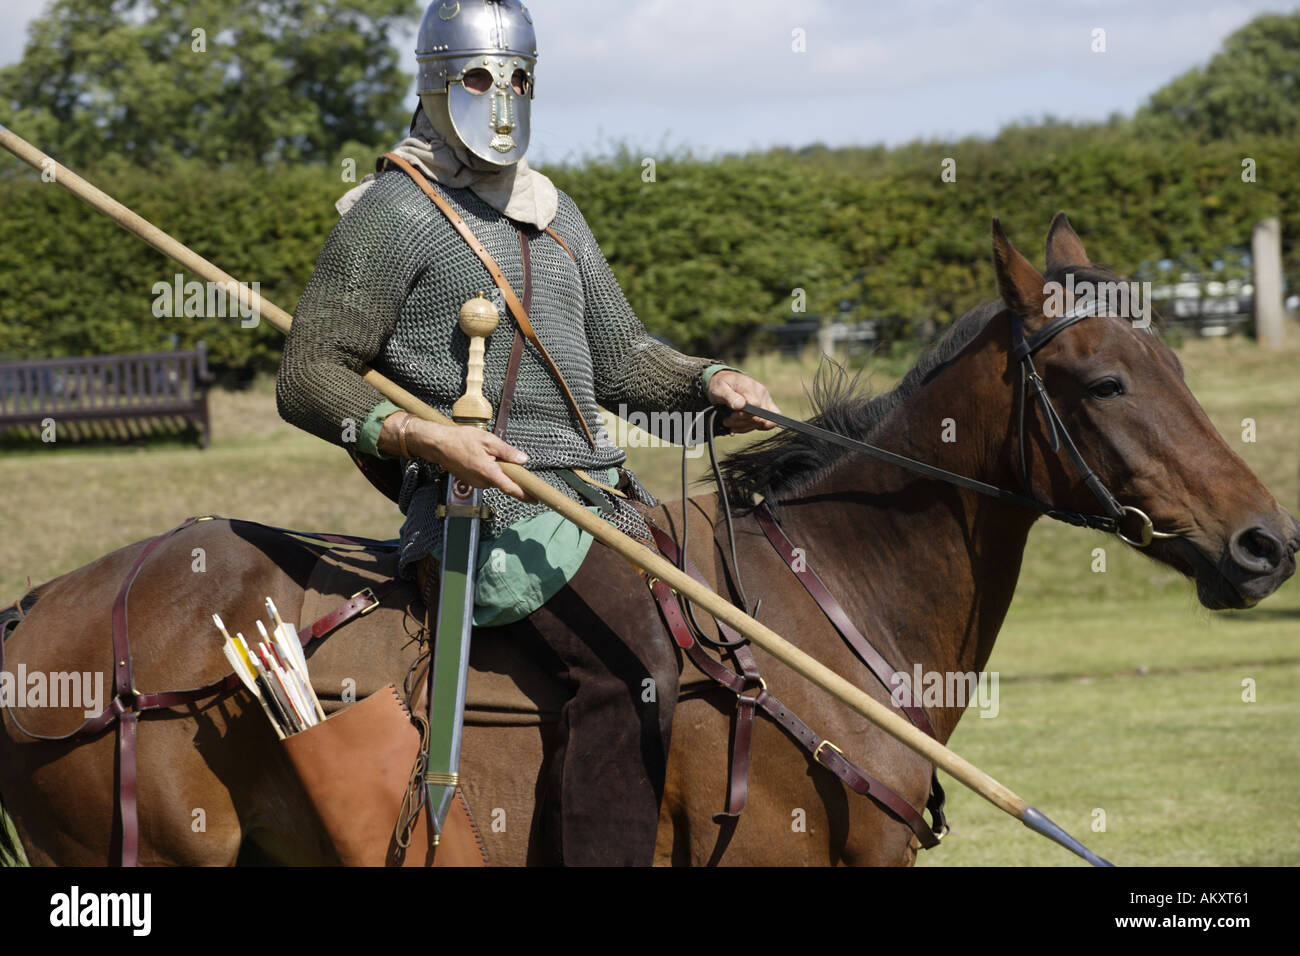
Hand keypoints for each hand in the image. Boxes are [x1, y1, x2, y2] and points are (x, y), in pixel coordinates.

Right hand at [380, 414, 535, 501]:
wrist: (438, 444)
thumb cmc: (461, 440)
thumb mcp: (488, 440)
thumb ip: (507, 452)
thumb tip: (523, 459)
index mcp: (488, 472)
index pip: (511, 488)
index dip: (525, 495)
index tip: (535, 499)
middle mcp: (481, 481)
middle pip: (504, 483)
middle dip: (510, 475)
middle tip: (510, 461)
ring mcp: (475, 483)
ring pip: (495, 480)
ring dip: (498, 471)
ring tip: (488, 454)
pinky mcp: (470, 481)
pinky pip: (486, 478)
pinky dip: (489, 471)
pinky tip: (482, 458)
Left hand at [706, 370, 780, 432]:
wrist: (724, 381)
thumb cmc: (721, 385)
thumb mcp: (719, 389)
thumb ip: (729, 397)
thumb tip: (741, 405)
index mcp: (750, 387)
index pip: (755, 405)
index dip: (744, 415)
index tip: (731, 416)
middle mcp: (761, 393)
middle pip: (759, 416)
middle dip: (742, 422)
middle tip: (727, 420)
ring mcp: (765, 401)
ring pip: (762, 422)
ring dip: (744, 426)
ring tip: (730, 422)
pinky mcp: (766, 408)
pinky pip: (766, 424)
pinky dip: (751, 427)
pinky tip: (739, 426)